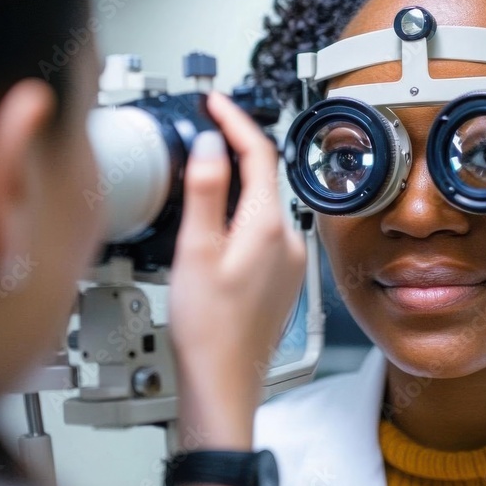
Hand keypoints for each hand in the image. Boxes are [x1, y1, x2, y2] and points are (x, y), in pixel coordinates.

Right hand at [168, 91, 305, 458]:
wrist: (224, 383)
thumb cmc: (208, 330)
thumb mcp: (195, 251)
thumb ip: (205, 192)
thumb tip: (210, 145)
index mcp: (267, 228)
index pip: (259, 153)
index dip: (235, 120)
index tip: (215, 102)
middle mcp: (289, 242)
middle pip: (264, 177)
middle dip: (236, 149)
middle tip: (206, 129)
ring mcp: (290, 263)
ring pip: (264, 205)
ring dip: (239, 183)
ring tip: (207, 173)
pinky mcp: (282, 281)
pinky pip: (266, 232)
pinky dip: (244, 215)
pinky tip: (221, 227)